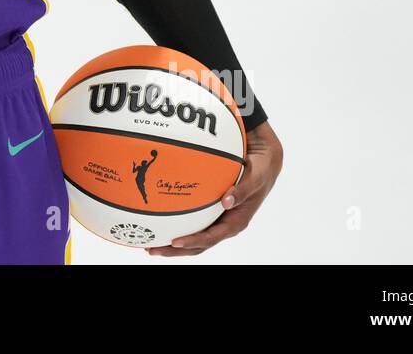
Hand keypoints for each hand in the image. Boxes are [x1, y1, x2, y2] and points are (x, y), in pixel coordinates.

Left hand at [146, 120, 282, 256]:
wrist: (264, 163)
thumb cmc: (260, 170)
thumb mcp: (255, 178)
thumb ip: (242, 189)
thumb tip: (226, 201)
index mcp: (237, 221)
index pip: (212, 237)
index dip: (194, 241)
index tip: (175, 242)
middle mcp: (225, 224)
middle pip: (198, 244)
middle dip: (175, 250)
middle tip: (151, 249)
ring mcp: (218, 219)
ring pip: (194, 236)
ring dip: (172, 242)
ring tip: (148, 243)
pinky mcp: (213, 211)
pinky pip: (193, 221)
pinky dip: (177, 224)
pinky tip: (158, 218)